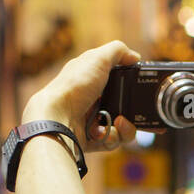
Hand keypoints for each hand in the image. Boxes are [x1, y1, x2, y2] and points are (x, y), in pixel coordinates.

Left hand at [22, 40, 139, 151]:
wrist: (56, 119)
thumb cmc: (74, 87)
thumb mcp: (97, 59)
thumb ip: (118, 51)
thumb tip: (135, 56)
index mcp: (90, 80)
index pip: (115, 81)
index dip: (127, 85)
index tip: (136, 89)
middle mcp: (89, 100)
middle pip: (121, 107)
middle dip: (131, 112)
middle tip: (131, 111)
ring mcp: (89, 121)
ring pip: (120, 127)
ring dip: (125, 127)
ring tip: (118, 123)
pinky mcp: (89, 140)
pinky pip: (111, 141)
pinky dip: (112, 138)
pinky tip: (107, 133)